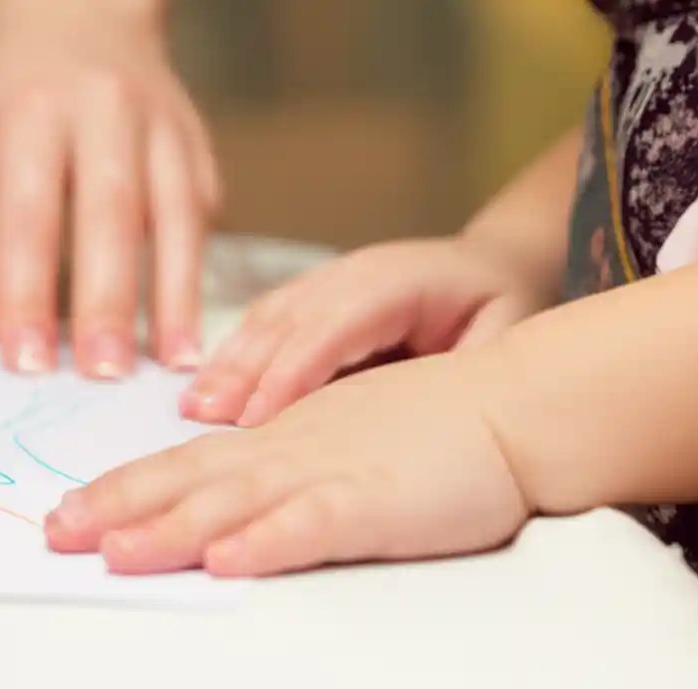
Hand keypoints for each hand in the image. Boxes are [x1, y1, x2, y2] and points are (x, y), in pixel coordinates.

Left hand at [0, 0, 219, 377]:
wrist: (85, 20)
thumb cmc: (18, 100)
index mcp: (33, 112)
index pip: (30, 215)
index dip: (28, 292)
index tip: (28, 360)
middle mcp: (105, 110)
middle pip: (111, 214)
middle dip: (109, 302)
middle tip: (103, 375)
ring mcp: (163, 125)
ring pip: (174, 217)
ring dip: (174, 299)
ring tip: (171, 367)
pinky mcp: (198, 147)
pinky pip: (201, 216)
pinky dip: (196, 277)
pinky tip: (190, 330)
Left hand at [44, 351, 530, 576]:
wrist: (505, 403)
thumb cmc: (423, 424)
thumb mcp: (334, 439)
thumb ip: (281, 466)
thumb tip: (224, 503)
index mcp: (274, 437)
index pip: (183, 463)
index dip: (122, 488)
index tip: (68, 511)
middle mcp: (286, 449)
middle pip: (188, 479)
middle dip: (118, 507)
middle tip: (56, 534)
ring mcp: (328, 471)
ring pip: (234, 500)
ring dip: (172, 527)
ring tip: (116, 555)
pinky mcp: (376, 499)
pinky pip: (314, 522)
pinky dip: (268, 541)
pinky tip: (228, 561)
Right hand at [182, 236, 550, 426]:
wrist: (492, 262)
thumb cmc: (501, 304)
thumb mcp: (505, 335)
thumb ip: (461, 370)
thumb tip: (417, 415)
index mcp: (398, 281)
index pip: (334, 327)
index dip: (292, 371)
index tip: (257, 418)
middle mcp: (352, 272)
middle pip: (285, 320)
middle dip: (242, 370)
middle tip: (202, 416)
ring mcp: (325, 278)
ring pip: (265, 319)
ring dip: (226, 364)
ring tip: (192, 409)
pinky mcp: (310, 295)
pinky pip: (263, 323)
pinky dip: (232, 357)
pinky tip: (205, 389)